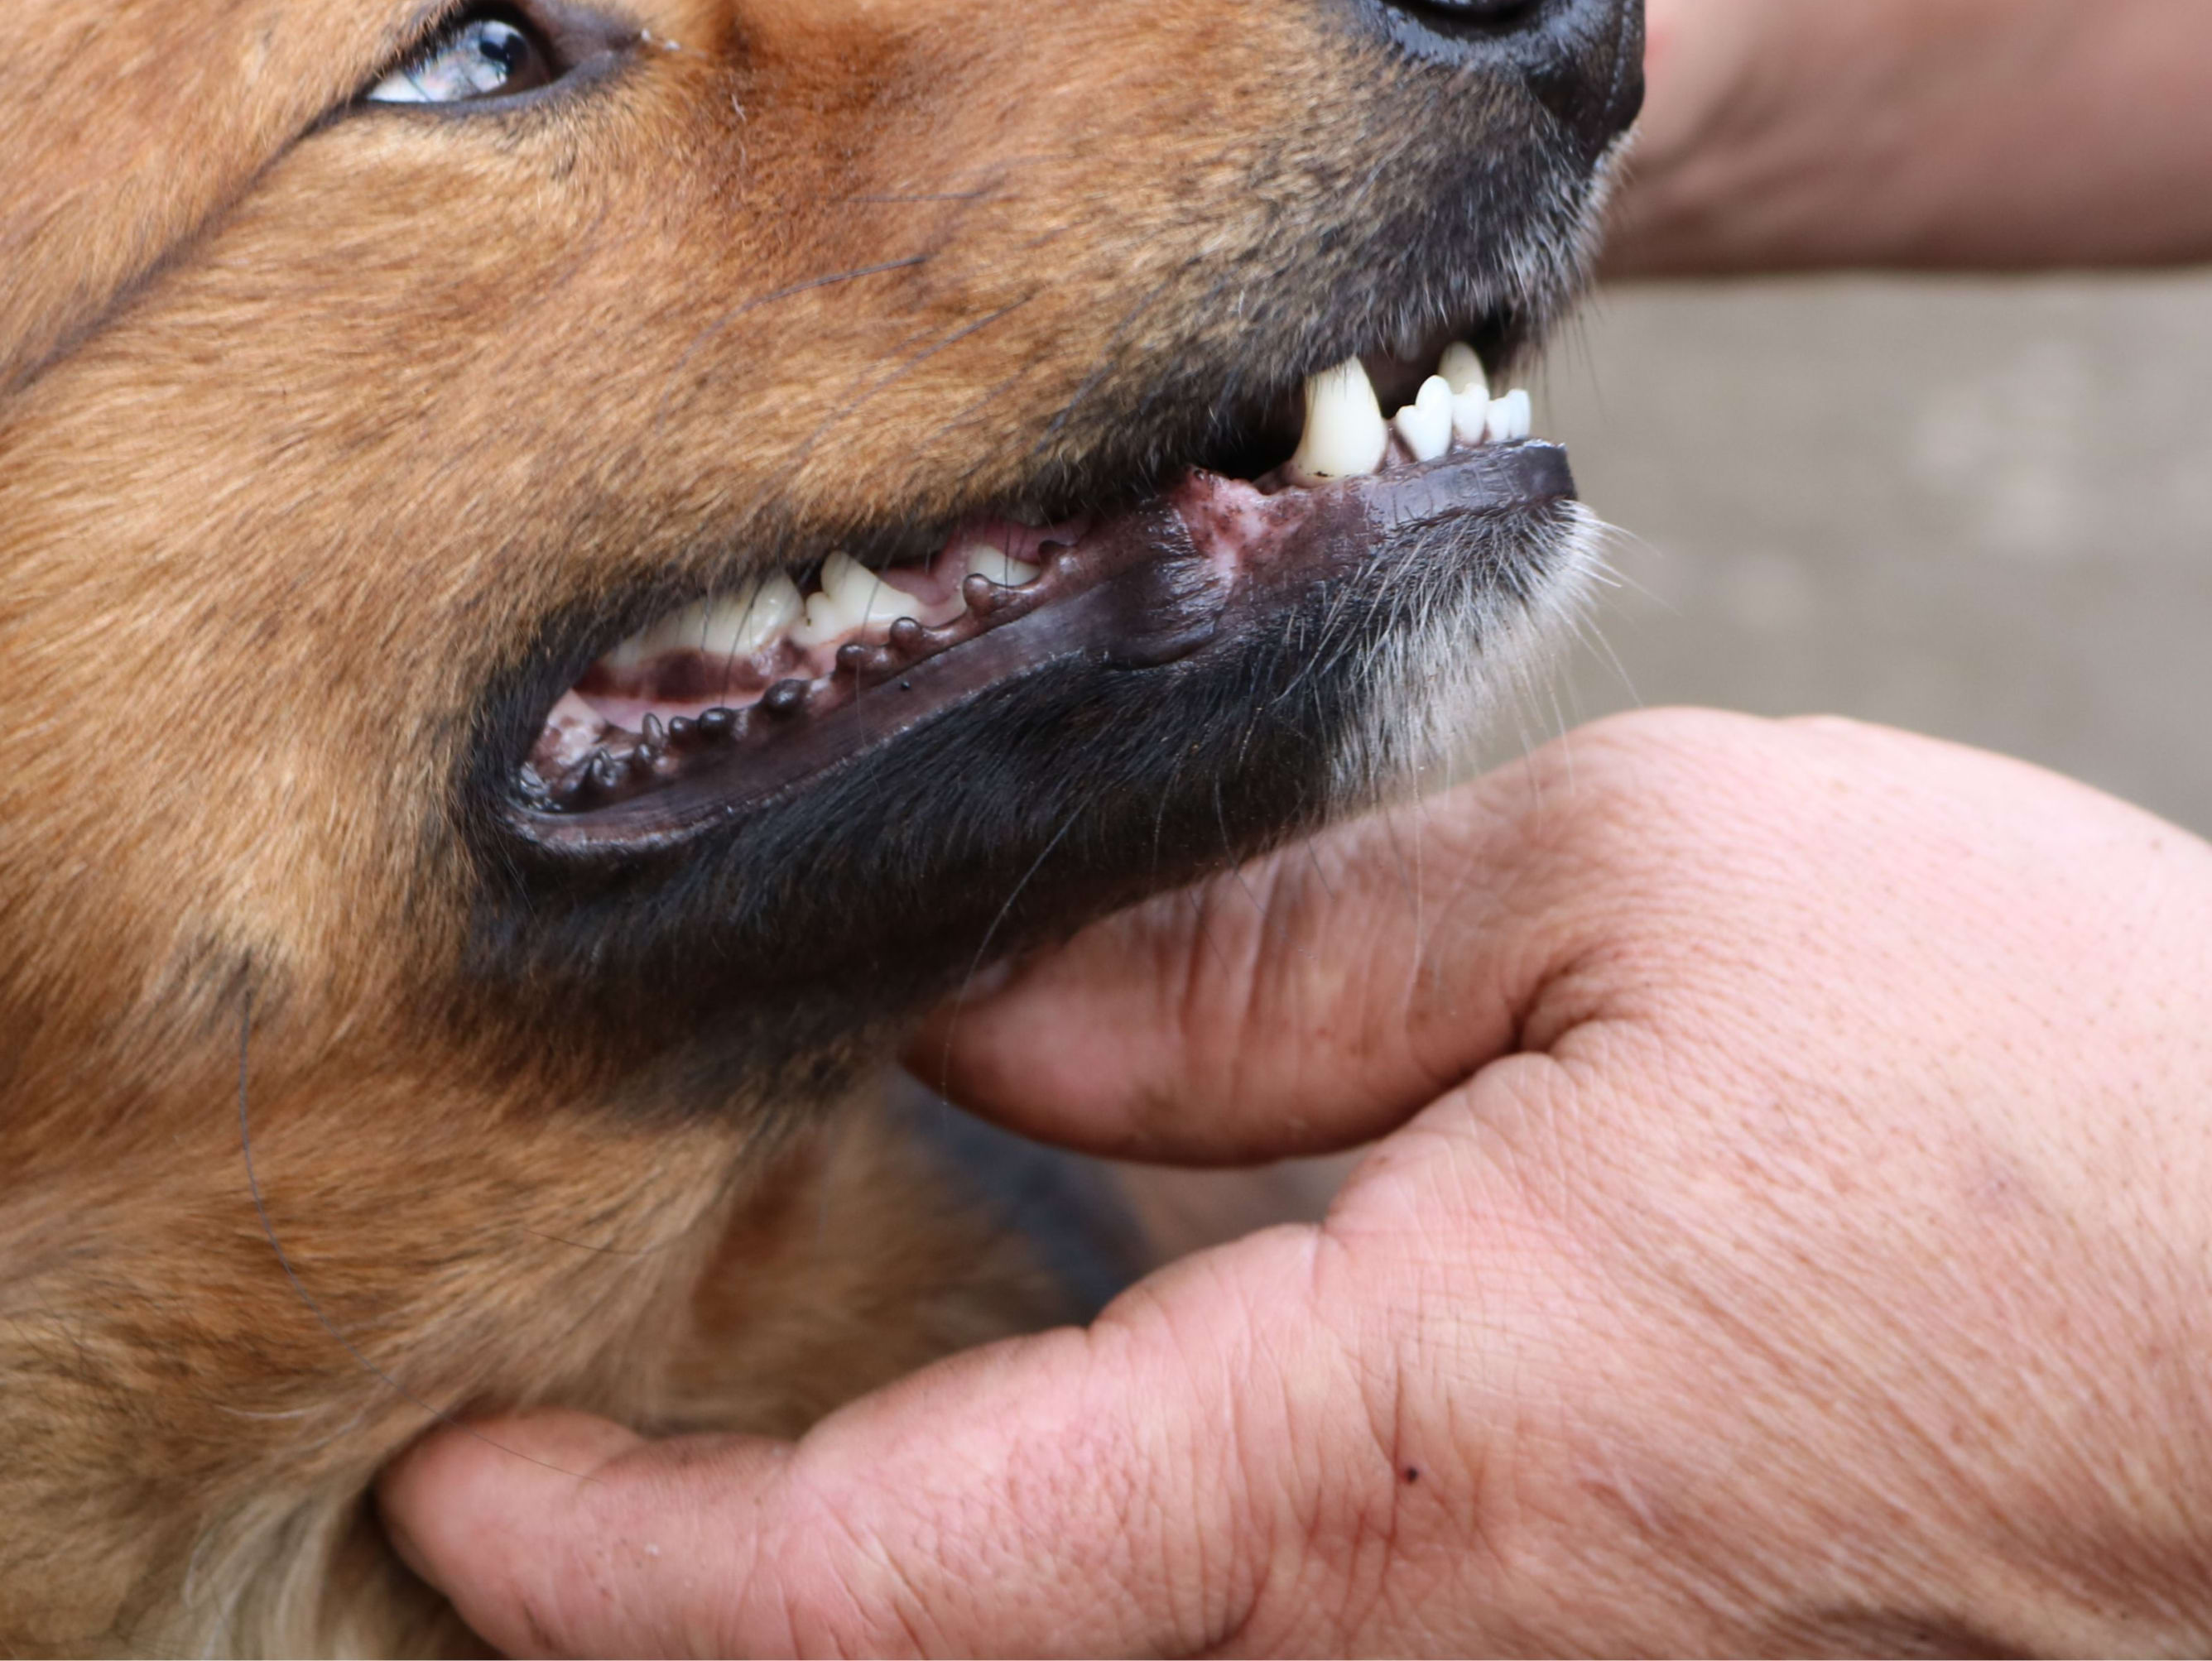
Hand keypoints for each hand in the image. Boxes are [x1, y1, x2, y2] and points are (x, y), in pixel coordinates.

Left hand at [378, 711, 2211, 1652]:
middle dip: (705, 1589)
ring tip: (715, 1399)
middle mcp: (1413, 1654)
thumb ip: (1261, 962)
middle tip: (523, 1427)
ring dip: (877, 1579)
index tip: (436, 1480)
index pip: (878, 1580)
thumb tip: (978, 1004)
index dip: (612, 1560)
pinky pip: (1252, 1640)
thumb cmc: (2053, 1109)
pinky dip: (1072, 1555)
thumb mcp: (1632, 900)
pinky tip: (1019, 1405)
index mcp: (1376, 1464)